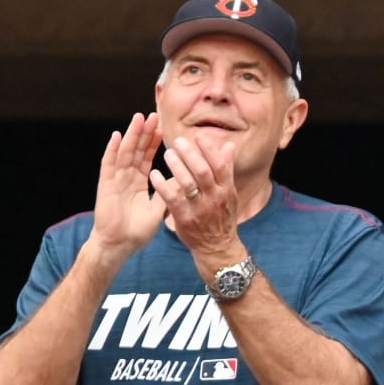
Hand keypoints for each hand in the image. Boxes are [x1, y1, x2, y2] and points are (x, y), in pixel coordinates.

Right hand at [86, 113, 166, 263]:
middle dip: (144, 132)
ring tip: (139, 118)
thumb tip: (184, 182)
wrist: (119, 246)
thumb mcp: (158, 210)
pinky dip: (112, 149)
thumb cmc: (137, 231)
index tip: (163, 128)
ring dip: (131, 135)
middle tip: (154, 115)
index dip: (154, 143)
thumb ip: (168, 194)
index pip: (147, 157)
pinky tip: (116, 135)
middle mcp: (126, 177)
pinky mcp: (106, 185)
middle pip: (136, 150)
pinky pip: (109, 164)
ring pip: (124, 152)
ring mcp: (115, 180)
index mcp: (138, 182)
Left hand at [151, 135, 247, 280]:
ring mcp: (200, 210)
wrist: (217, 248)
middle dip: (190, 155)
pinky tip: (154, 174)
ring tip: (167, 154)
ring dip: (176, 167)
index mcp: (226, 190)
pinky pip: (173, 199)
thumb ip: (226, 170)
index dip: (209, 150)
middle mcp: (215, 199)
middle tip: (178, 141)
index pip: (220, 166)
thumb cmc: (221, 218)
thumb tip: (229, 145)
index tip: (198, 136)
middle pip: (203, 172)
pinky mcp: (185, 219)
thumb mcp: (228, 194)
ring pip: (188, 184)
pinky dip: (163, 186)